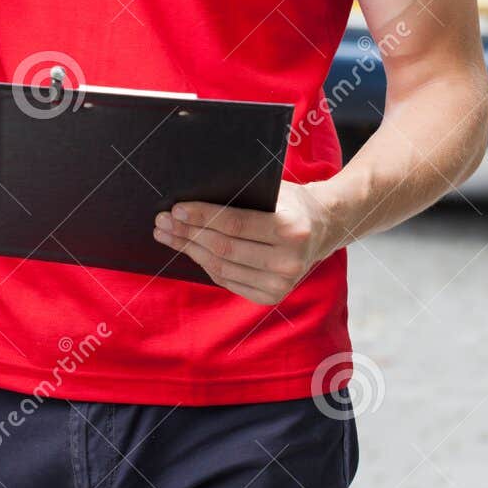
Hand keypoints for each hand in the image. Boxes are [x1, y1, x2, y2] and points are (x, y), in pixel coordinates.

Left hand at [153, 181, 342, 304]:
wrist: (324, 227)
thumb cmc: (292, 203)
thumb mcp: (275, 191)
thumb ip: (242, 196)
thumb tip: (191, 200)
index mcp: (290, 228)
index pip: (234, 224)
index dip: (202, 217)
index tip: (176, 209)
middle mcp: (288, 260)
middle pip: (224, 248)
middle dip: (188, 233)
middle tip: (163, 222)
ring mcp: (281, 283)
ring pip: (221, 267)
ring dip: (190, 250)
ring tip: (167, 235)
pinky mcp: (272, 296)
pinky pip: (228, 280)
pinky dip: (205, 265)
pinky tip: (190, 250)